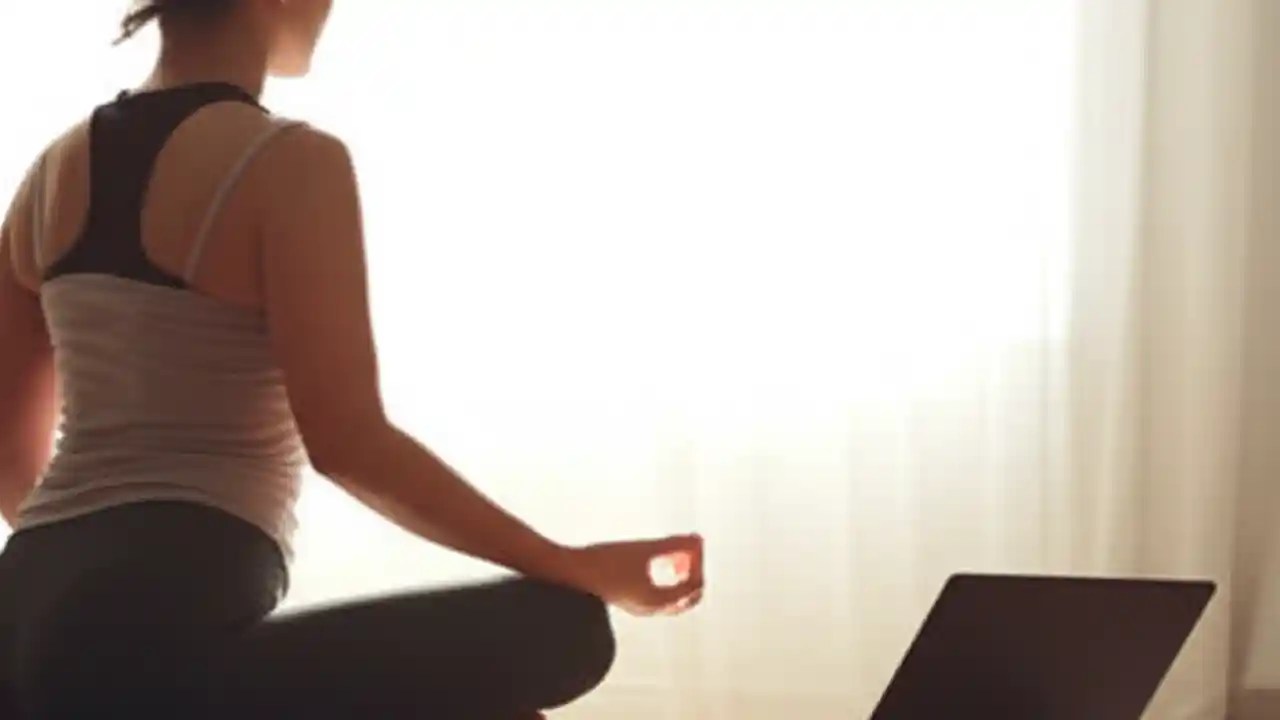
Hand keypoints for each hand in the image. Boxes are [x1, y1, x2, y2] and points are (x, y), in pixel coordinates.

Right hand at [568, 534, 704, 616]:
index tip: (695, 537)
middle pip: (686, 596)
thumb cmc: (604, 562)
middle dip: (692, 570)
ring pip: (671, 595)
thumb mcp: (641, 550)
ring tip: (673, 551)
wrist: (566, 573)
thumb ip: (671, 545)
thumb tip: (698, 539)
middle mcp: (649, 608)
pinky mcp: (625, 597)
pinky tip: (651, 556)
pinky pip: (655, 591)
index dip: (698, 559)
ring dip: (677, 572)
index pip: (692, 586)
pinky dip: (662, 575)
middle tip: (691, 547)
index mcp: (657, 602)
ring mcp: (637, 604)